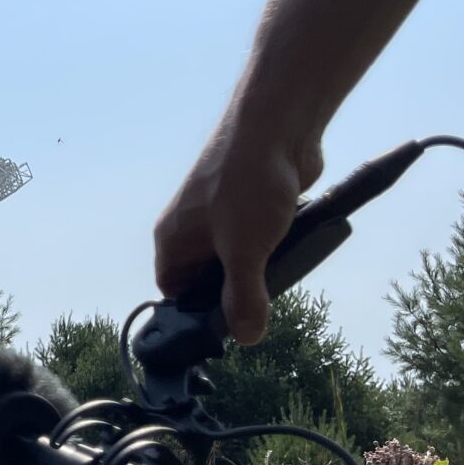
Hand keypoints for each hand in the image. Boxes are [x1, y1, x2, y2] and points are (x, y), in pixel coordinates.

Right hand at [153, 132, 317, 344]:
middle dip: (234, 291)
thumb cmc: (246, 185)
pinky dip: (274, 244)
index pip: (173, 292)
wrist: (276, 128)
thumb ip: (244, 298)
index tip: (227, 326)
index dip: (196, 313)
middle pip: (208, 280)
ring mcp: (220, 216)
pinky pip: (258, 238)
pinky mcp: (249, 205)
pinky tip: (290, 240)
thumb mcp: (245, 251)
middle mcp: (191, 229)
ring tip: (279, 262)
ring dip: (259, 266)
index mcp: (173, 240)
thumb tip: (246, 337)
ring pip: (237, 258)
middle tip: (262, 299)